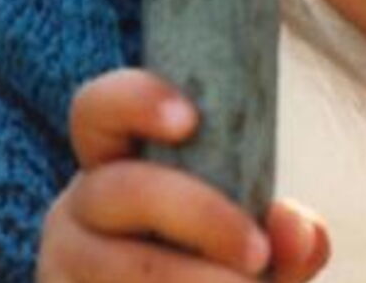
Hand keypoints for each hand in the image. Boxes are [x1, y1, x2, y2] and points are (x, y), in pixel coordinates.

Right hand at [37, 69, 329, 281]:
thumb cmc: (225, 264)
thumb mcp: (260, 242)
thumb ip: (287, 233)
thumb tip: (298, 230)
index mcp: (124, 160)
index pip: (103, 108)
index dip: (137, 101)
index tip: (190, 120)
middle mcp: (85, 205)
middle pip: (126, 189)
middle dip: (203, 217)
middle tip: (259, 253)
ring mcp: (68, 260)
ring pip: (125, 264)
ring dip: (193, 279)